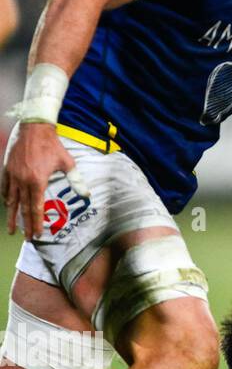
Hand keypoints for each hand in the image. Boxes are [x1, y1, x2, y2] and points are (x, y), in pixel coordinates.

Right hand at [3, 122, 78, 239]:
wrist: (35, 129)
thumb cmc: (53, 146)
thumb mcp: (67, 163)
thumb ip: (76, 181)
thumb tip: (87, 195)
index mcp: (37, 182)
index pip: (36, 208)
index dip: (36, 222)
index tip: (37, 234)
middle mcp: (23, 181)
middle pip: (23, 208)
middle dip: (25, 225)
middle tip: (26, 238)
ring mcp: (13, 176)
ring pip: (11, 201)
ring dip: (12, 216)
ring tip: (11, 229)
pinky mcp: (7, 170)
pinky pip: (5, 188)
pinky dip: (7, 198)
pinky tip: (8, 205)